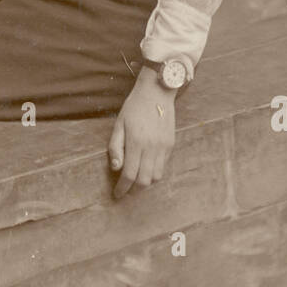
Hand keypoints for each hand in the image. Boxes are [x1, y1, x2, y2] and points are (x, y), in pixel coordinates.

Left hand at [108, 67, 175, 198]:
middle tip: (125, 191)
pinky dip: (154, 173)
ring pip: (156, 177)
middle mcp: (152, 148)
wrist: (157, 92)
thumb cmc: (134, 107)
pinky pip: (163, 166)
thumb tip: (116, 168)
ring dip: (145, 183)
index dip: (122, 188)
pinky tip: (146, 169)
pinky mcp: (170, 145)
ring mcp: (163, 147)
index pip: (129, 174)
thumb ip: (115, 147)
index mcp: (136, 143)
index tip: (117, 195)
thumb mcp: (119, 124)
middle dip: (133, 190)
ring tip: (135, 182)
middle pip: (144, 181)